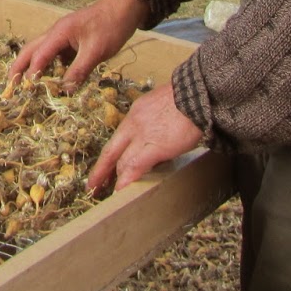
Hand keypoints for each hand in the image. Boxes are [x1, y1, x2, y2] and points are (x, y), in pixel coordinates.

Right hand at [9, 0, 145, 90]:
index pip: (40, 55)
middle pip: (31, 50)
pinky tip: (53, 78)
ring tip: (25, 84)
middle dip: (19, 66)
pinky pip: (56, 54)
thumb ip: (79, 70)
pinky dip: (50, 66)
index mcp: (59, 33)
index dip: (31, 73)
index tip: (25, 90)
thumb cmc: (110, 26)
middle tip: (9, 84)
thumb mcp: (95, 51)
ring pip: (42, 52)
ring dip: (33, 66)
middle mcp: (56, 33)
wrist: (125, 8)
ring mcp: (63, 36)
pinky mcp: (72, 40)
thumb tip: (65, 90)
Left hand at [87, 82, 202, 192]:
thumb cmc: (188, 99)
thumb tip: (158, 139)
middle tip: (93, 185)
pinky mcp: (154, 146)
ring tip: (110, 195)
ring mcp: (141, 135)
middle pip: (111, 150)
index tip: (105, 166)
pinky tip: (121, 192)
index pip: (118, 138)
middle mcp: (133, 123)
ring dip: (115, 180)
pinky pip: (134, 167)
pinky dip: (126, 182)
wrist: (196, 95)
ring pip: (121, 162)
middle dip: (101, 170)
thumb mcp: (162, 106)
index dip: (110, 154)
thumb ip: (155, 122)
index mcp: (136, 113)